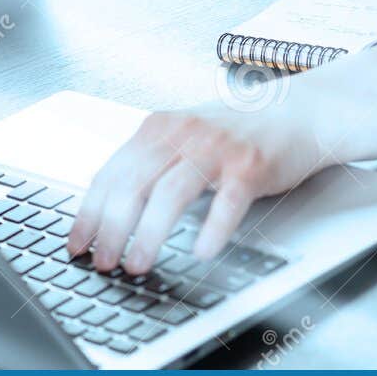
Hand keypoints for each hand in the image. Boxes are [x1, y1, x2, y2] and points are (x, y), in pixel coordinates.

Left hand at [68, 105, 321, 272]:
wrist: (299, 111)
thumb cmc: (241, 131)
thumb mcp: (185, 135)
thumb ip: (152, 162)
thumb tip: (110, 210)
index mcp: (160, 127)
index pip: (111, 173)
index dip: (89, 213)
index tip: (77, 244)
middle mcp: (184, 133)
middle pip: (134, 185)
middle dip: (112, 230)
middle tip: (104, 262)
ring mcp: (218, 147)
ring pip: (171, 193)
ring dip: (149, 235)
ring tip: (139, 264)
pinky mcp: (251, 165)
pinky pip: (226, 202)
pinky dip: (211, 230)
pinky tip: (200, 252)